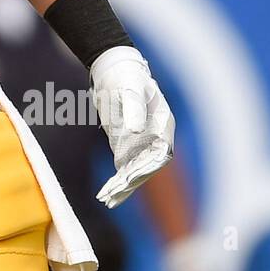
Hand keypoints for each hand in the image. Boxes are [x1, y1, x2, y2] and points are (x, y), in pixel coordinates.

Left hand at [91, 46, 173, 207]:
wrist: (114, 69)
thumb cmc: (127, 76)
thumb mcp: (130, 90)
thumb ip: (134, 109)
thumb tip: (137, 131)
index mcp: (163, 125)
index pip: (160, 155)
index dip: (147, 168)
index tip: (130, 178)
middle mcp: (155, 138)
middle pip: (146, 167)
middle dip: (131, 183)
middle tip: (113, 195)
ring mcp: (141, 143)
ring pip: (135, 170)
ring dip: (122, 187)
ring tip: (107, 200)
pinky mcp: (126, 145)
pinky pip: (124, 167)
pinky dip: (116, 180)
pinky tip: (107, 193)